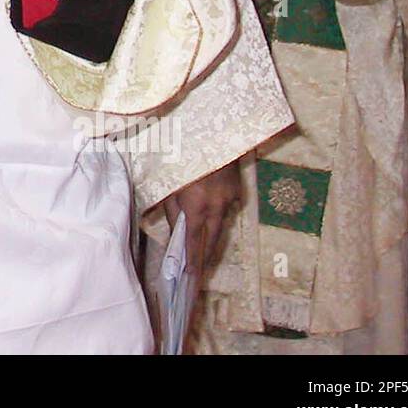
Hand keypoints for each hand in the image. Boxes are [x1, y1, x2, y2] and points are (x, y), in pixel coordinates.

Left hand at [162, 161, 240, 276]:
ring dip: (213, 236)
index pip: (195, 241)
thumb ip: (173, 210)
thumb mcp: (168, 182)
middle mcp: (217, 205)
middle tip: (200, 273)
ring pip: (222, 224)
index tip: (192, 276)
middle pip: (213, 239)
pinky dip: (219, 212)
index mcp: (197, 204)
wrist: (211, 131)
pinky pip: (228, 207)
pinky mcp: (239, 189)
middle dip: (207, 257)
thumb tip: (177, 233)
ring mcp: (231, 197)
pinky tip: (211, 211)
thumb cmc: (180, 153)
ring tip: (204, 250)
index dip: (194, 260)